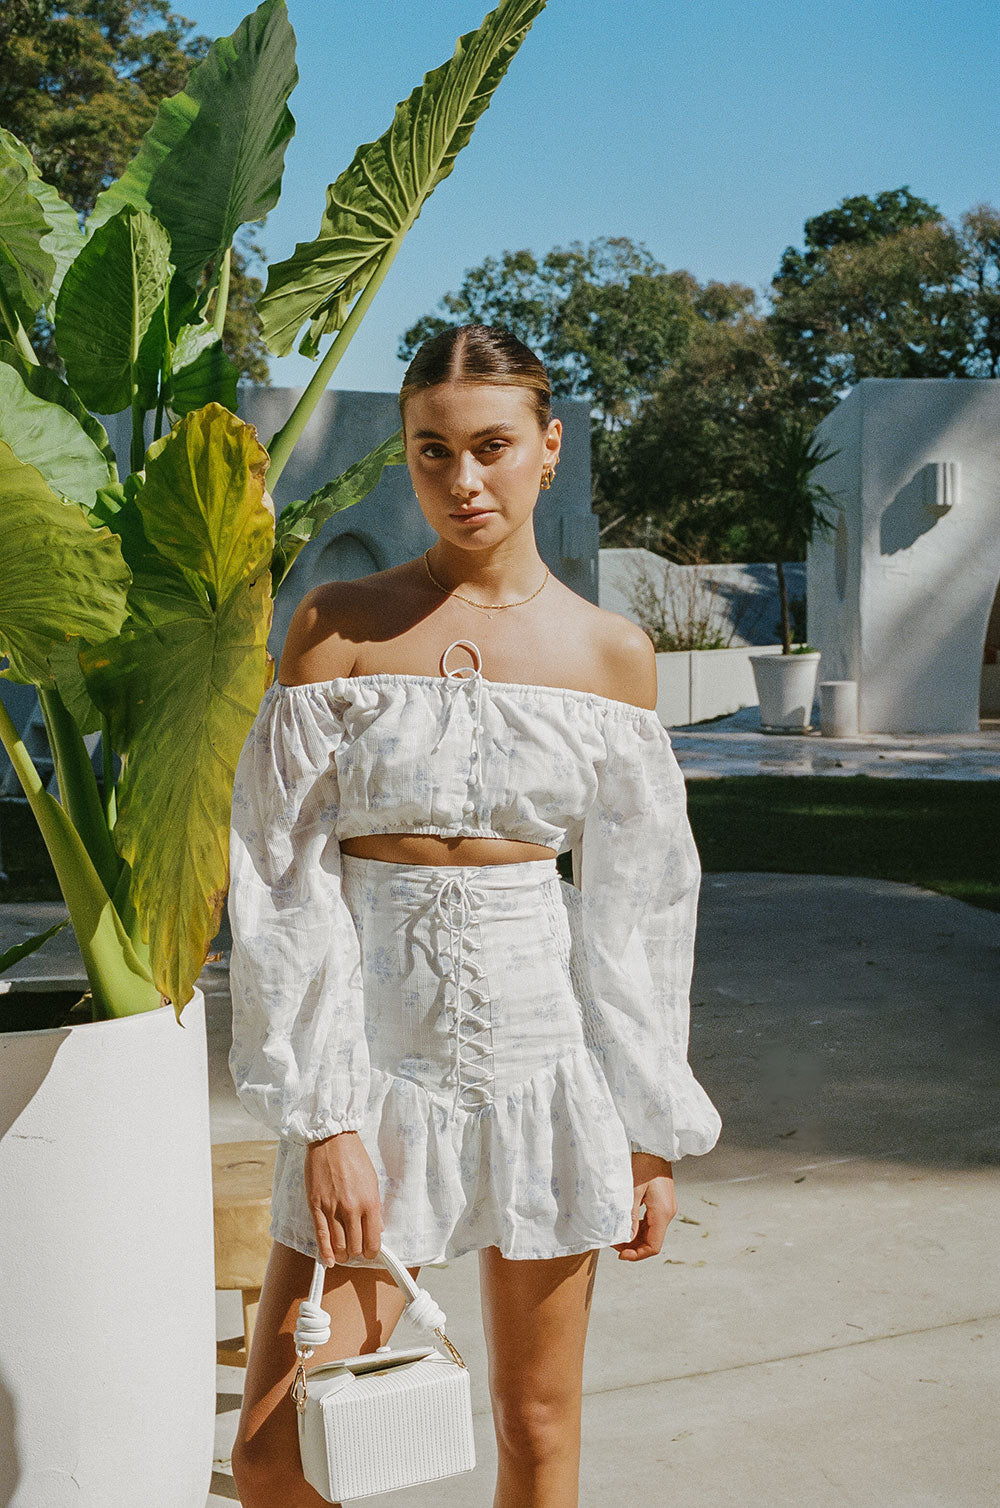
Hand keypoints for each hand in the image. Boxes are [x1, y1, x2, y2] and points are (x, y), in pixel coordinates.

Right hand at [304, 1131, 382, 1265]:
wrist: (332, 1140)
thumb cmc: (355, 1157)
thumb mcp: (373, 1181)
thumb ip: (375, 1207)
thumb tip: (378, 1228)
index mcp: (370, 1202)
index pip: (373, 1240)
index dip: (372, 1251)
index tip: (369, 1252)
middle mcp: (352, 1209)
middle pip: (355, 1246)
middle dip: (356, 1252)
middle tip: (355, 1250)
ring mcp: (332, 1208)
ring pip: (338, 1245)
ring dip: (342, 1253)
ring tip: (343, 1252)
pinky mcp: (316, 1206)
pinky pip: (321, 1235)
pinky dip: (325, 1252)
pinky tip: (329, 1260)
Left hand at [612, 1151, 676, 1260]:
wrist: (654, 1146)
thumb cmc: (643, 1164)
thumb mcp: (632, 1191)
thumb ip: (630, 1216)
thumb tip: (627, 1238)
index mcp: (663, 1213)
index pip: (653, 1246)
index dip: (637, 1255)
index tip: (621, 1255)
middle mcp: (668, 1213)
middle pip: (652, 1241)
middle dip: (634, 1247)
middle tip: (614, 1244)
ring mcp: (666, 1208)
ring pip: (652, 1233)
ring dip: (635, 1237)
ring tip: (617, 1235)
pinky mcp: (662, 1203)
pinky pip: (651, 1222)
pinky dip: (639, 1227)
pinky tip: (626, 1224)